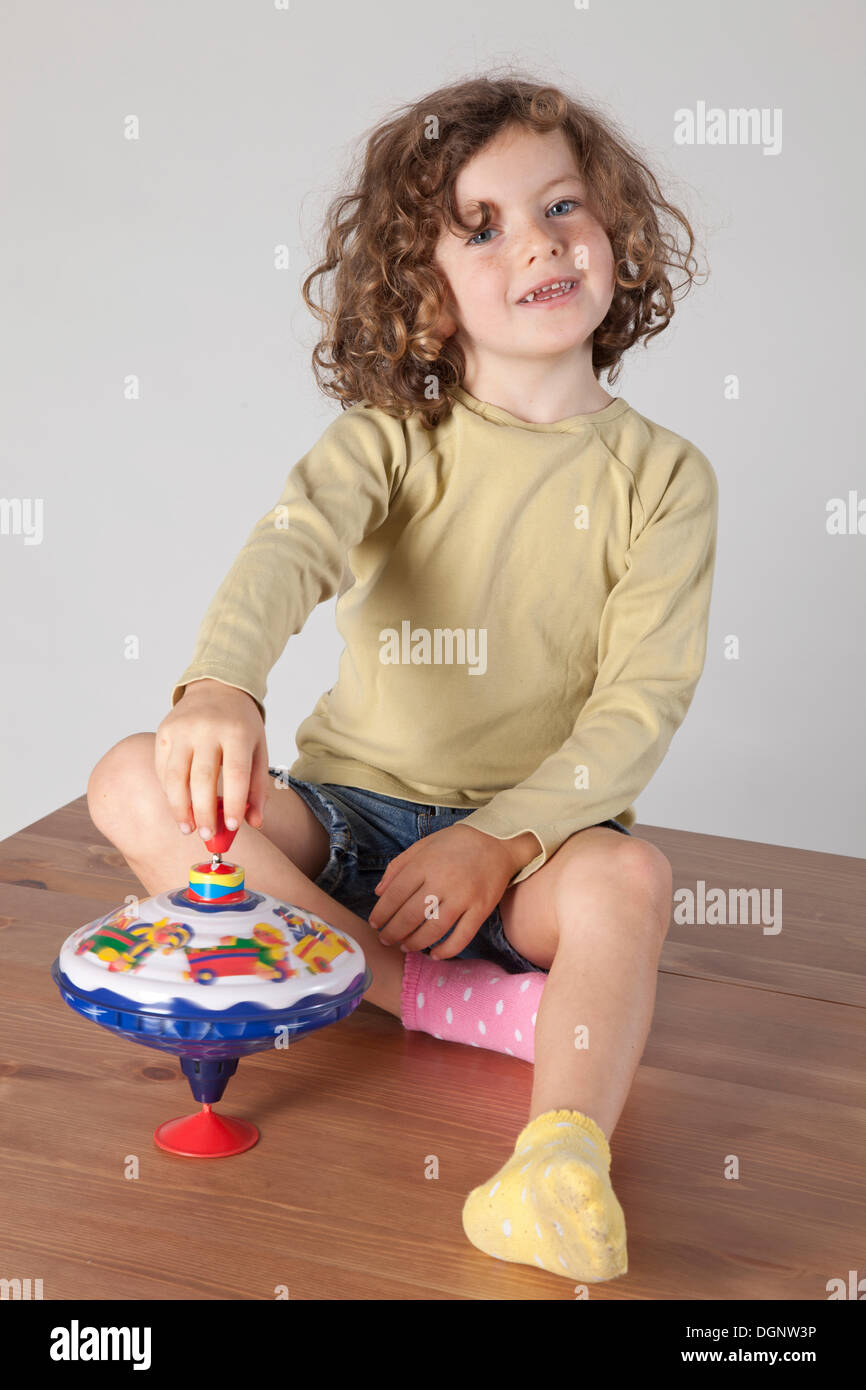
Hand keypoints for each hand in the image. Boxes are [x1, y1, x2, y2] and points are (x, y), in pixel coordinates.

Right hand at [154, 678, 269, 841]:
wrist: (216, 687)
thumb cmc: (240, 725)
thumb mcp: (259, 749)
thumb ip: (258, 787)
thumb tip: (255, 823)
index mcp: (237, 732)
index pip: (236, 774)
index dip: (233, 803)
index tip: (232, 828)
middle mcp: (207, 729)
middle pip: (202, 778)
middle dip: (203, 812)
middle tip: (206, 835)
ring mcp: (182, 729)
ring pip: (176, 776)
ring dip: (180, 808)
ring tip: (187, 828)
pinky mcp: (164, 732)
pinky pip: (163, 769)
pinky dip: (169, 791)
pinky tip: (178, 806)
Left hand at [367, 822, 523, 959]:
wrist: (498, 841)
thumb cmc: (456, 843)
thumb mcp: (423, 845)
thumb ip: (398, 866)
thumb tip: (378, 892)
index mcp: (425, 864)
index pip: (395, 894)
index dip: (381, 913)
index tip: (375, 923)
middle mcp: (443, 882)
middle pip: (410, 916)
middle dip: (393, 932)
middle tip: (386, 940)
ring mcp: (464, 897)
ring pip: (433, 930)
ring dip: (415, 943)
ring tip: (405, 946)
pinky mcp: (481, 910)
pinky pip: (462, 937)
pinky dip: (446, 951)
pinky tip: (435, 955)